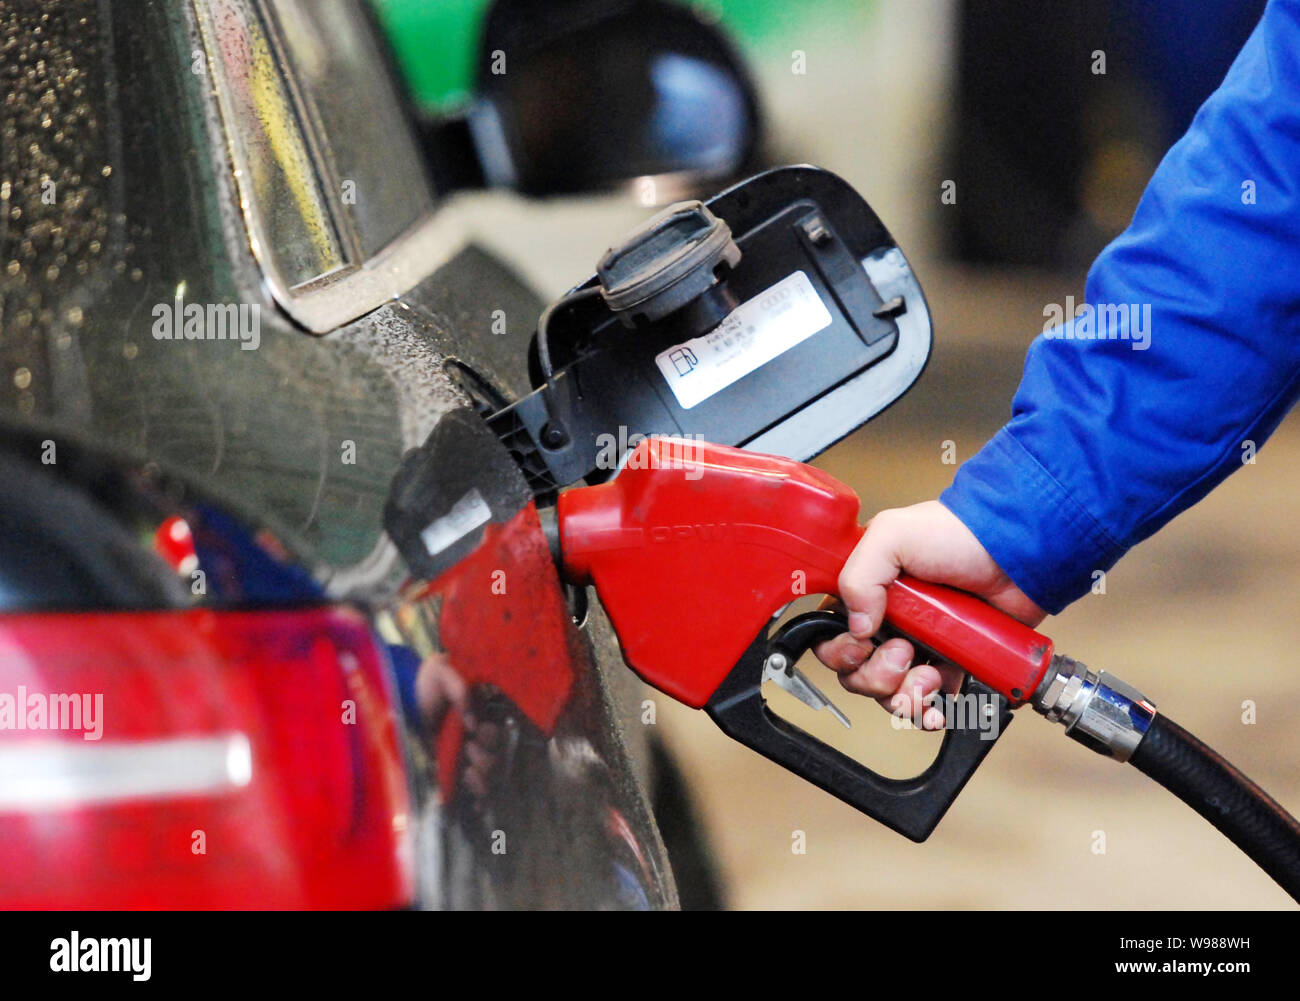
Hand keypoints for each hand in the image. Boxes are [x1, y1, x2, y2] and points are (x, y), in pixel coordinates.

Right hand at [813, 500, 1044, 727]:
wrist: (1014, 552)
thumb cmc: (957, 533)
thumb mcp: (893, 535)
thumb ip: (859, 576)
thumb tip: (857, 627)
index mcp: (865, 592)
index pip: (830, 635)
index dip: (839, 651)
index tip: (862, 645)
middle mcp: (886, 621)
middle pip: (856, 673)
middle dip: (875, 676)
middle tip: (903, 653)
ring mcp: (918, 645)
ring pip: (890, 694)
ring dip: (904, 695)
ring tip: (929, 675)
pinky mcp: (949, 663)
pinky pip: (928, 701)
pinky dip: (928, 710)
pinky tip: (936, 704)